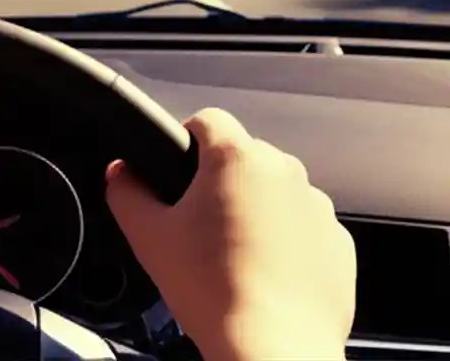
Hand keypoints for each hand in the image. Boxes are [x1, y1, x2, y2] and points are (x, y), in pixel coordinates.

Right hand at [106, 108, 354, 360]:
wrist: (272, 345)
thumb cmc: (212, 289)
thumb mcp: (147, 235)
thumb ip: (126, 191)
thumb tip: (120, 173)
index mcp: (237, 158)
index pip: (208, 120)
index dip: (185, 140)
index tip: (176, 169)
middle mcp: (284, 172)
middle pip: (243, 158)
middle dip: (220, 182)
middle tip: (196, 224)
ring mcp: (317, 207)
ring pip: (275, 193)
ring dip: (254, 210)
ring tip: (230, 255)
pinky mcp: (338, 242)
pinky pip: (303, 228)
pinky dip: (284, 242)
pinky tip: (261, 274)